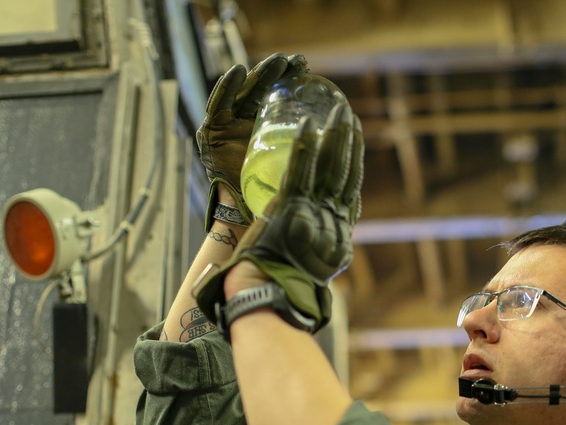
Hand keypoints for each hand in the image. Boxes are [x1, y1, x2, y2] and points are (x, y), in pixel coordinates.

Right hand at [196, 53, 307, 231]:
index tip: (310, 70)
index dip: (294, 83)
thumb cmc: (275, 200)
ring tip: (278, 63)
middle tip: (298, 62)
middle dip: (280, 73)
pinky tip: (238, 72)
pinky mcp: (210, 133)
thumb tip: (355, 157)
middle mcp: (247, 125)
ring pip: (244, 93)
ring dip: (260, 75)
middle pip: (264, 92)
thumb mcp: (301, 175)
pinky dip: (226, 86)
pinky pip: (217, 104)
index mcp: (268, 131)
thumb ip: (319, 162)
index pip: (281, 99)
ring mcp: (228, 127)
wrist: (245, 220)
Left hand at [257, 101, 363, 284]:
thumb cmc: (286, 281)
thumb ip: (322, 245)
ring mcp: (313, 210)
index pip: (349, 190)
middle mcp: (332, 218)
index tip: (355, 142)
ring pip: (328, 166)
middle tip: (349, 115)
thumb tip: (329, 240)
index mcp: (337, 230)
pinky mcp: (291, 205)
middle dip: (349, 141)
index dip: (354, 163)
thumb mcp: (316, 265)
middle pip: (344, 172)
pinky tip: (310, 125)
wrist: (271, 290)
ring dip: (334, 136)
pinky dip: (306, 146)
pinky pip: (300, 170)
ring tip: (339, 111)